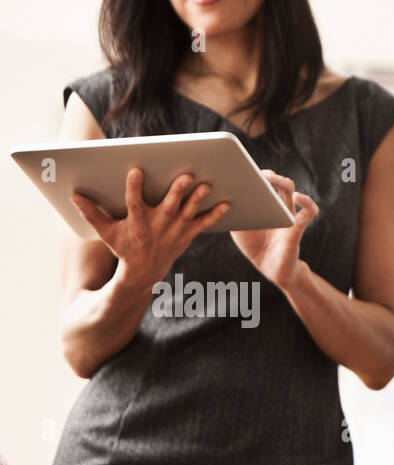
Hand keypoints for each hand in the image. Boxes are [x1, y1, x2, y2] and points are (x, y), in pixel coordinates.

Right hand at [70, 167, 228, 287]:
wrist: (144, 272)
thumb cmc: (124, 247)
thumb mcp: (106, 232)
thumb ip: (91, 213)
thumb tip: (74, 195)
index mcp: (137, 222)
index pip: (134, 202)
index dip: (133, 186)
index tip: (135, 170)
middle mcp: (158, 225)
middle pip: (169, 205)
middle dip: (177, 190)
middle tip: (186, 175)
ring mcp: (175, 230)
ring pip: (189, 211)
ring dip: (198, 198)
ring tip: (208, 185)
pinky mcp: (187, 235)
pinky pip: (204, 224)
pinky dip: (215, 215)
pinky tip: (227, 204)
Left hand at [229, 168, 316, 286]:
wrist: (270, 268)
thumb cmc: (254, 245)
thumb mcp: (237, 225)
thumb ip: (232, 209)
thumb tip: (220, 192)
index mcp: (263, 201)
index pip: (262, 179)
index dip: (254, 172)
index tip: (241, 166)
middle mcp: (277, 204)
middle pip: (275, 179)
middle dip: (266, 174)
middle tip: (254, 172)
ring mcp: (288, 214)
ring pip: (290, 189)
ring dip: (281, 181)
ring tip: (270, 178)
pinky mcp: (297, 228)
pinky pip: (308, 212)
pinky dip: (307, 202)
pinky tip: (298, 197)